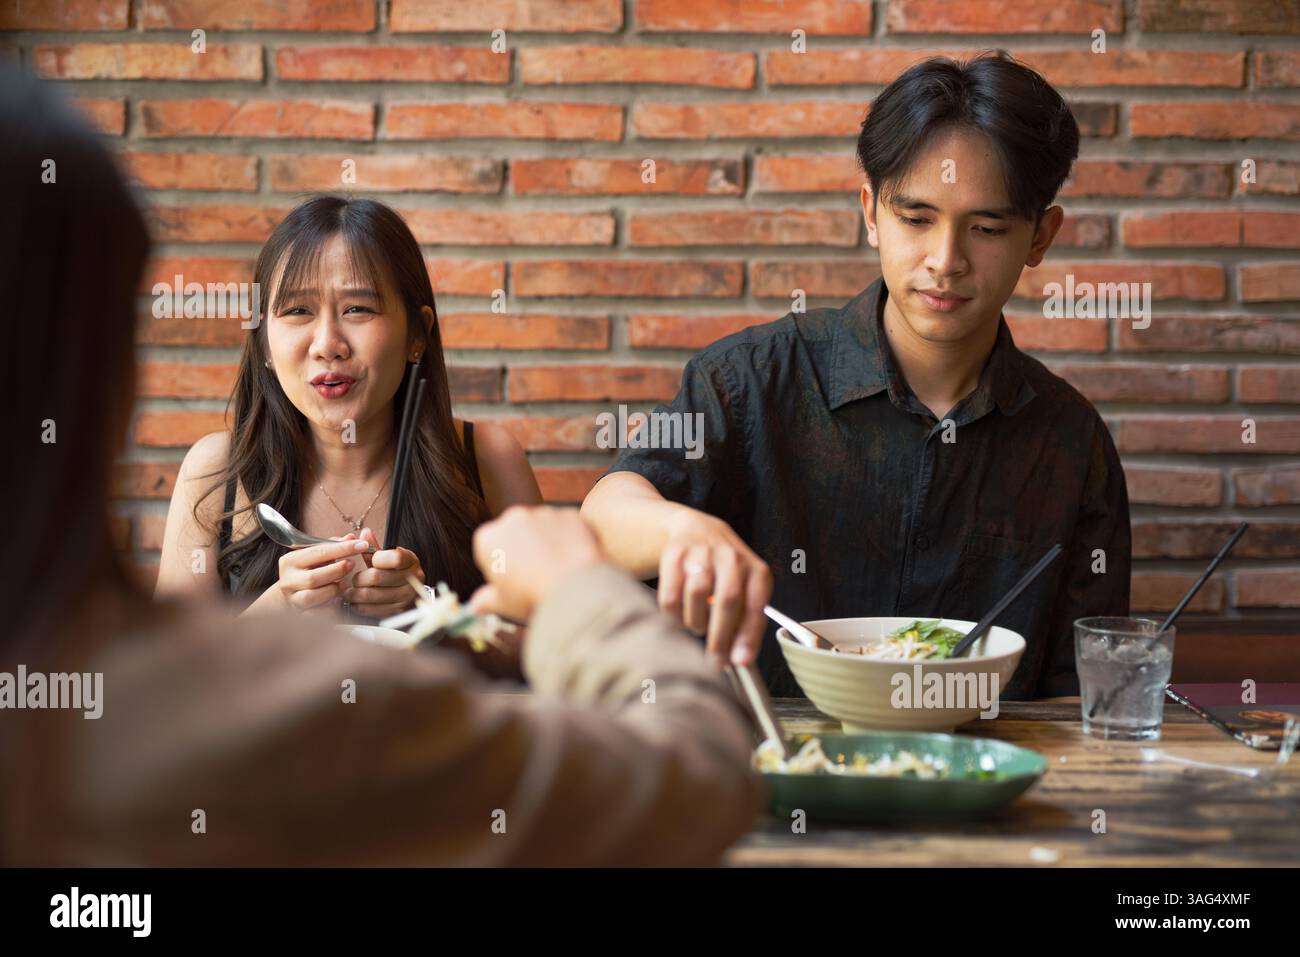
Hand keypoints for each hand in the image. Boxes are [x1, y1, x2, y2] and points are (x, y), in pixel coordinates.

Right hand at [273, 534, 373, 613]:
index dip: (343, 548)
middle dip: (337, 571)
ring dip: (332, 590)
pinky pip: (316, 615)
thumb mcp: (318, 555)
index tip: (362, 545)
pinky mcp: (299, 615)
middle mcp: (288, 581)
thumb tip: (351, 537)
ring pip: (311, 597)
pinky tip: (338, 601)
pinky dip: (329, 608)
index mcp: (290, 561)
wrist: (292, 593)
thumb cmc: (309, 570)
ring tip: (344, 584)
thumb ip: (334, 546)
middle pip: (313, 578)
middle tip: (352, 565)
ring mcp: (292, 599)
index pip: (319, 551)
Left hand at [344, 526, 425, 618]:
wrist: (411, 593)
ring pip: (370, 595)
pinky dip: (359, 605)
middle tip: (353, 579)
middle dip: (359, 578)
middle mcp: (412, 579)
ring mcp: (406, 597)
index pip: (394, 558)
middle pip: (376, 577)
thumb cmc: (397, 572)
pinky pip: (371, 609)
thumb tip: (364, 534)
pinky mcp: (397, 611)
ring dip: (355, 594)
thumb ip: (375, 547)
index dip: (377, 558)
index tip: (372, 560)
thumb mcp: (390, 557)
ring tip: (349, 591)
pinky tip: (357, 601)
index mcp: (411, 561)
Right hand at [467, 505, 602, 621]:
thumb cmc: (532, 597)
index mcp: (488, 538)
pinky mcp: (569, 514)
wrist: (573, 588)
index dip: (502, 568)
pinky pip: (569, 527)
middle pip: (517, 533)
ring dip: (549, 543)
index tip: (515, 583)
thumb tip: (475, 607)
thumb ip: (486, 600)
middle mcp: (512, 518)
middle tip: (538, 576)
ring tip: (559, 571)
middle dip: (525, 549)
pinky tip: (576, 561)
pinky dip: (572, 540)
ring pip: (544, 528)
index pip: (490, 549)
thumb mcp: (503, 603)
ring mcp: (543, 513)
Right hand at [658, 509, 771, 667]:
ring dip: (695, 622)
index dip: (748, 637)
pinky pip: (670, 595)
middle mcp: (731, 557)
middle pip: (727, 601)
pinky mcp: (675, 554)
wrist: (696, 530)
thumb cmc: (725, 572)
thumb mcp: (744, 589)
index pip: (756, 606)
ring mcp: (702, 552)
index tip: (740, 661)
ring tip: (697, 625)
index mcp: (756, 570)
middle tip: (715, 662)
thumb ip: (744, 621)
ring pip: (697, 595)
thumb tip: (739, 658)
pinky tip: (678, 616)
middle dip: (720, 637)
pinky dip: (673, 615)